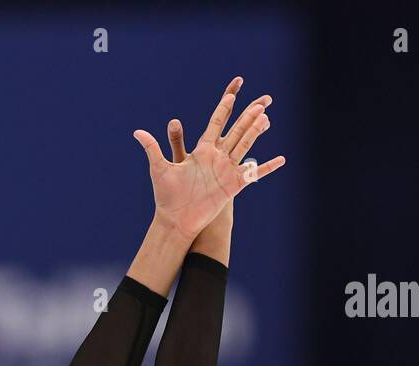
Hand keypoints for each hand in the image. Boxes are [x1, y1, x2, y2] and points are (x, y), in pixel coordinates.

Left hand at [133, 76, 284, 238]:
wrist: (178, 220)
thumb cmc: (167, 196)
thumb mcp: (160, 169)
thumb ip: (153, 149)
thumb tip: (136, 132)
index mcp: (202, 150)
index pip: (215, 123)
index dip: (224, 108)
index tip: (232, 92)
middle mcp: (217, 157)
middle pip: (237, 131)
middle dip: (249, 115)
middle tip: (263, 100)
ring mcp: (227, 170)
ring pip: (246, 146)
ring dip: (257, 132)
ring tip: (268, 118)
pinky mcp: (234, 185)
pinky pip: (254, 174)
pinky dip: (267, 167)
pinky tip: (282, 159)